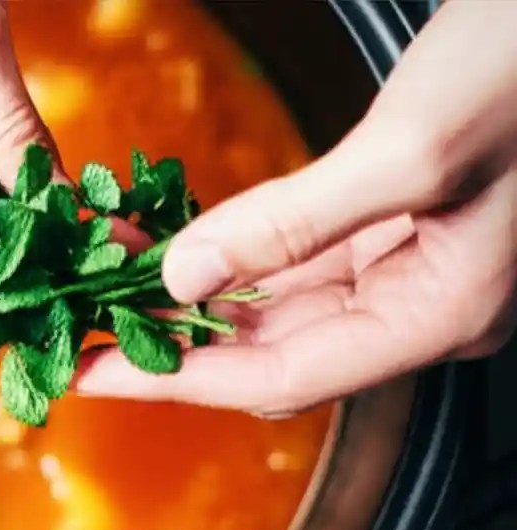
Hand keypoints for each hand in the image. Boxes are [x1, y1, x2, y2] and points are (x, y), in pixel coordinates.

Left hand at [75, 1, 516, 416]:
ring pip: (281, 310)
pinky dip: (236, 258)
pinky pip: (299, 261)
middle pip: (276, 353)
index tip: (98, 372)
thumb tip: (188, 274)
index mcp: (440, 315)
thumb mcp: (412, 148)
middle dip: (178, 345)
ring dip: (197, 303)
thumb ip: (295, 222)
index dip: (180, 381)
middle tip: (89, 332)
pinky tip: (181, 248)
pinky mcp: (398, 224)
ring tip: (115, 291)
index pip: (283, 377)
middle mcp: (423, 307)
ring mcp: (412, 268)